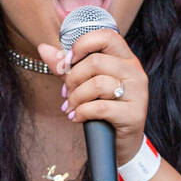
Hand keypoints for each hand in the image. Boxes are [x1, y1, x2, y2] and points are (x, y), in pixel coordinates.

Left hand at [37, 31, 147, 165]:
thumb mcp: (84, 85)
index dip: (81, 45)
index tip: (67, 62)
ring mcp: (137, 93)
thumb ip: (66, 67)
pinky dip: (83, 112)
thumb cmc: (103, 111)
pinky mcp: (134, 114)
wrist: (120, 144)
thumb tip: (43, 48)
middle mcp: (135, 72)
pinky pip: (101, 107)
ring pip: (98, 84)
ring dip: (76, 98)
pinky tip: (77, 118)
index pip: (106, 36)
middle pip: (96, 62)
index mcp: (125, 59)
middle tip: (66, 94)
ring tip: (71, 108)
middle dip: (73, 79)